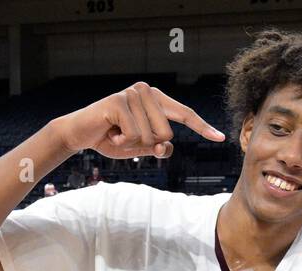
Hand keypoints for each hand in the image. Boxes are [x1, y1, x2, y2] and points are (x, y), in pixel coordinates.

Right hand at [52, 82, 224, 160]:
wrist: (81, 134)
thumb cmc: (113, 138)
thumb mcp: (140, 147)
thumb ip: (158, 147)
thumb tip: (167, 146)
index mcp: (157, 100)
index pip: (185, 114)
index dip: (202, 127)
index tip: (220, 138)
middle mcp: (147, 92)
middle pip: (166, 133)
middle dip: (147, 144)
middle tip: (127, 136)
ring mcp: (133, 93)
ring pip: (150, 135)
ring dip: (132, 143)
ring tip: (118, 133)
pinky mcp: (119, 101)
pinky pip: (134, 134)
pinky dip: (122, 141)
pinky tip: (111, 133)